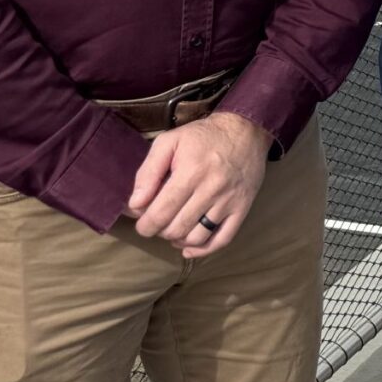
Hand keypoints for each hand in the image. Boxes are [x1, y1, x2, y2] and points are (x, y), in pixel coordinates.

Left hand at [128, 112, 270, 257]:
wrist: (246, 130)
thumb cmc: (203, 136)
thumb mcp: (169, 142)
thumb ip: (148, 172)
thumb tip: (135, 204)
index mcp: (191, 172)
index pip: (160, 213)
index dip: (144, 224)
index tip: (141, 219)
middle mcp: (211, 189)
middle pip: (176, 228)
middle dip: (159, 231)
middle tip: (157, 221)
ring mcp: (229, 201)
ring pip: (196, 237)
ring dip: (178, 239)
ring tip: (172, 228)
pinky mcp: (242, 208)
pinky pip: (222, 239)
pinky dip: (203, 250)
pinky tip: (188, 248)